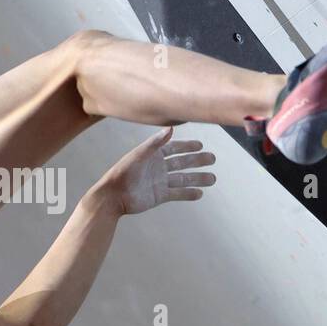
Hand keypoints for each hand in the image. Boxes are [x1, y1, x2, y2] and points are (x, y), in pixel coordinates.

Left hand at [96, 128, 215, 215]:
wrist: (113, 196)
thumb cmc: (122, 173)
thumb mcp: (139, 155)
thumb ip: (155, 143)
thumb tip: (171, 128)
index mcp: (153, 155)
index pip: (174, 148)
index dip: (187, 146)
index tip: (201, 145)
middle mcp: (158, 168)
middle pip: (182, 163)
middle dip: (197, 161)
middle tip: (212, 159)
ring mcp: (160, 182)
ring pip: (183, 179)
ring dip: (198, 178)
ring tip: (212, 178)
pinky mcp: (159, 196)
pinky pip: (177, 194)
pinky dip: (188, 193)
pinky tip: (200, 193)